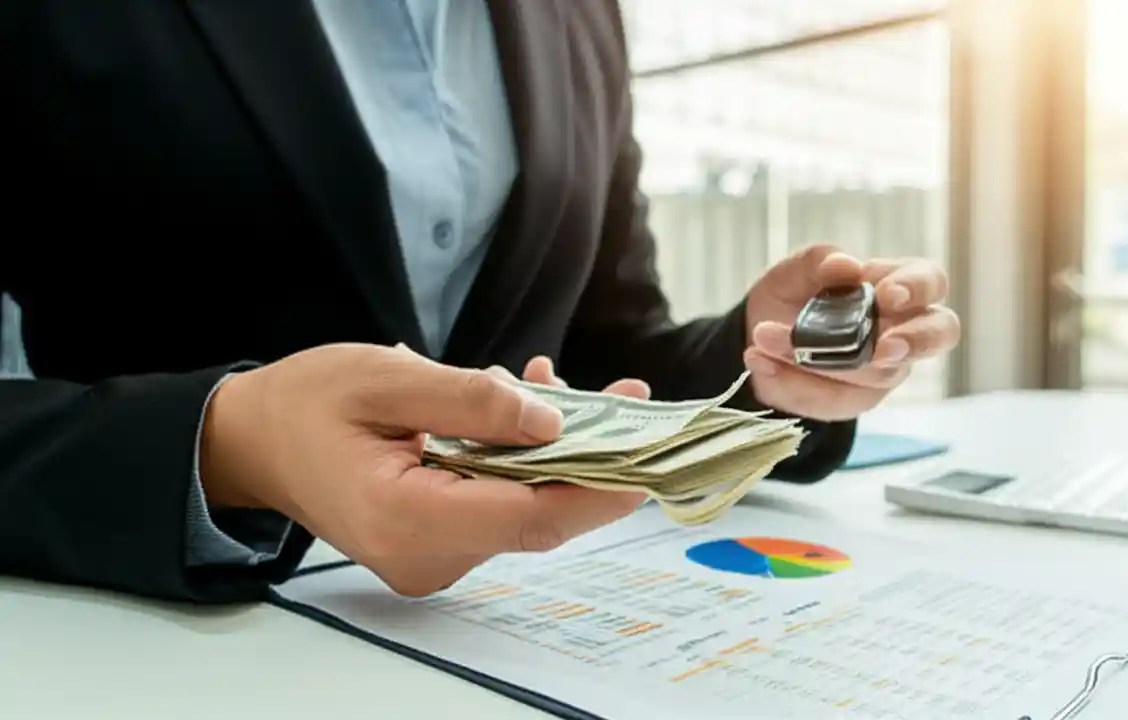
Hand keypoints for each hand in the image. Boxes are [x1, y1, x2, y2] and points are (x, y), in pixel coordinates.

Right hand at [198, 344, 645, 596]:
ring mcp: (431, 556)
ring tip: (556, 380)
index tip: (648, 456)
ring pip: (522, 506)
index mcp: (406, 518)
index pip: (531, 518)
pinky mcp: (437, 544)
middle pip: (537, 515)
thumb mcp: (388, 378)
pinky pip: (498, 502)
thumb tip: (550, 419)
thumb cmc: (307, 404)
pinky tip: (523, 405)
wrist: (253, 441)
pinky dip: (519, 458)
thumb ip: (471, 400)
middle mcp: (425, 554)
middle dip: (587, 455)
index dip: (598, 489)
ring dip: (552, 447)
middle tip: (626, 396)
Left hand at [743, 245, 959, 420]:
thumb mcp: (796, 269)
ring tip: (766, 337)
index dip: (918, 288)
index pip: (931, 282)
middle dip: (915, 341)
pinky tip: (761, 361)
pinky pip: (832, 400)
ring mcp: (884, 369)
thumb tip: (846, 266)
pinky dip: (791, 382)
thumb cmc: (795, 293)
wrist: (759, 333)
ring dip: (817, 359)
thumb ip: (820, 261)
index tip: (888, 295)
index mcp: (897, 285)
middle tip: (881, 348)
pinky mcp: (854, 399)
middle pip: (939, 334)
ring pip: (875, 375)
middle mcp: (902, 329)